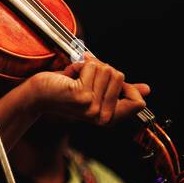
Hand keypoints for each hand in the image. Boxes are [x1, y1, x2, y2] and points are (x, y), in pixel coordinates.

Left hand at [27, 54, 149, 126]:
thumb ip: (120, 90)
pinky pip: (92, 67)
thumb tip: (146, 89)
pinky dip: (79, 65)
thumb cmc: (64, 90)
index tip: (110, 80)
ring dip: (88, 67)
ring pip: (107, 70)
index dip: (127, 86)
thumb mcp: (96, 90)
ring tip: (75, 77)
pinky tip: (68, 75)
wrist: (37, 93)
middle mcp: (102, 116)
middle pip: (120, 77)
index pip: (138, 103)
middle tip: (83, 77)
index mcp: (108, 118)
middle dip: (101, 70)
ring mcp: (92, 107)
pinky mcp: (82, 95)